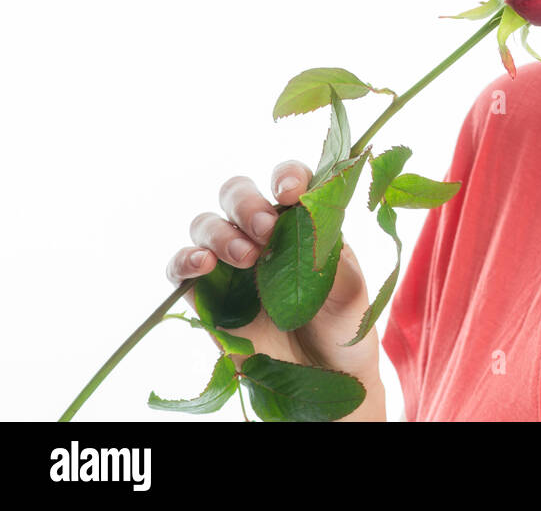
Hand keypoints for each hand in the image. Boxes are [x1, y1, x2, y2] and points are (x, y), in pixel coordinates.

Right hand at [164, 160, 382, 392]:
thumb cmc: (344, 324)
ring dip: (221, 233)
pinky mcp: (206, 294)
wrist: (324, 373)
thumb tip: (304, 217)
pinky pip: (181, 267)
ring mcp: (231, 262)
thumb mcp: (350, 287)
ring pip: (207, 224)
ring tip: (247, 258)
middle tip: (266, 230)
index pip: (288, 180)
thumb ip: (328, 252)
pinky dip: (184, 259)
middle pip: (237, 193)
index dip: (286, 176)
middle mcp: (263, 233)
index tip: (290, 193)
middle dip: (247, 204)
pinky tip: (202, 265)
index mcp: (302, 220)